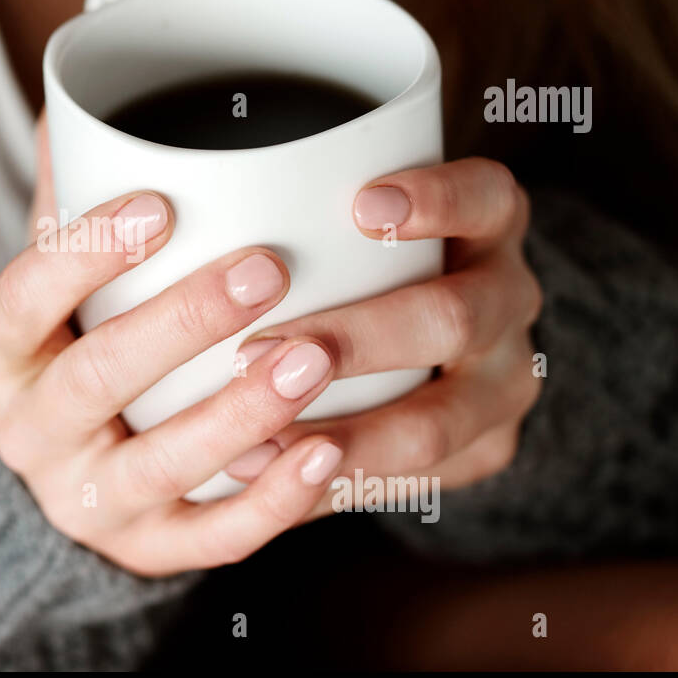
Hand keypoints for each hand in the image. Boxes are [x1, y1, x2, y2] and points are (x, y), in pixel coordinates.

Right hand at [0, 116, 344, 575]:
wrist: (67, 471)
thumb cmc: (76, 344)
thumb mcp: (56, 280)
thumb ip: (70, 200)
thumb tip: (79, 99)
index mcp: (1, 354)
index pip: (24, 298)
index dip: (85, 252)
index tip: (163, 201)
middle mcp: (30, 433)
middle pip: (96, 380)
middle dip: (180, 325)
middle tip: (266, 270)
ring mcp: (88, 501)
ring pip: (160, 464)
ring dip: (239, 413)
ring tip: (314, 358)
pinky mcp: (148, 551)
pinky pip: (210, 539)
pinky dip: (270, 501)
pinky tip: (329, 452)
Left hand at [225, 157, 543, 515]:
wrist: (439, 346)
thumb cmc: (365, 259)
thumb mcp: (359, 215)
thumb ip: (307, 205)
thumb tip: (168, 192)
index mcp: (490, 225)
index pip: (485, 199)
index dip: (436, 200)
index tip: (361, 204)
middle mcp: (509, 300)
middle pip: (453, 319)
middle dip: (357, 338)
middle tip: (256, 351)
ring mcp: (504, 383)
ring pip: (436, 423)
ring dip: (342, 435)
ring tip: (254, 442)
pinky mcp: (486, 451)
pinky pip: (418, 481)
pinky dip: (336, 485)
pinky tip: (267, 483)